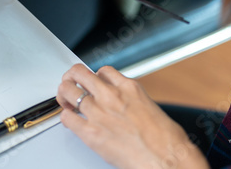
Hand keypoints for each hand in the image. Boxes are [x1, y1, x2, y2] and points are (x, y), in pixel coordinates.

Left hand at [57, 64, 207, 168]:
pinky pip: (67, 118)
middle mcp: (112, 95)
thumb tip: (128, 108)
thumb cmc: (167, 141)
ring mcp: (99, 112)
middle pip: (80, 73)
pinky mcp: (91, 133)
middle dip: (72, 77)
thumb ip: (134, 102)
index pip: (103, 71)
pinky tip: (70, 121)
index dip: (95, 77)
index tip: (93, 83)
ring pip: (68, 90)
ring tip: (64, 100)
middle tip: (70, 84)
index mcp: (129, 88)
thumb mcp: (151, 108)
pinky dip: (65, 118)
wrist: (167, 159)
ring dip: (63, 94)